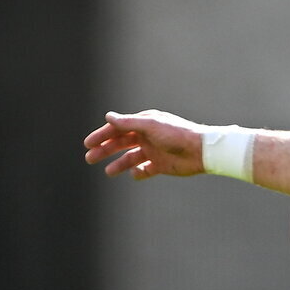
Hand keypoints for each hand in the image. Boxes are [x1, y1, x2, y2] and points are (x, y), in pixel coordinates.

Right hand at [83, 109, 205, 179]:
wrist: (201, 151)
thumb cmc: (177, 134)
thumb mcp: (151, 126)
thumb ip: (129, 122)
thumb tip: (108, 116)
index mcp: (145, 123)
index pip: (119, 128)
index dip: (102, 135)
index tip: (88, 144)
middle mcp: (148, 136)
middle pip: (121, 143)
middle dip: (105, 150)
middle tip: (90, 158)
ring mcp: (154, 151)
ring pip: (130, 158)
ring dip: (118, 164)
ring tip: (108, 171)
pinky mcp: (161, 165)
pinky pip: (144, 170)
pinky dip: (137, 173)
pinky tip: (134, 173)